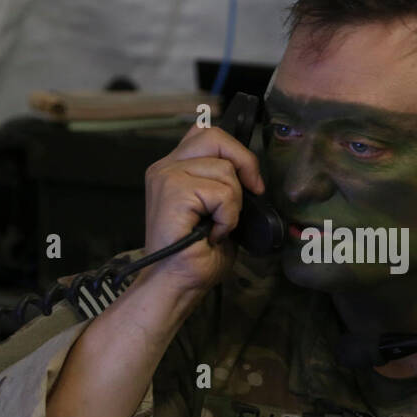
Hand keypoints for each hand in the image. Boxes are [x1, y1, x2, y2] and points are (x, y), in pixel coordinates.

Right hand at [141, 122, 265, 293]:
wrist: (176, 283)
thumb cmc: (195, 255)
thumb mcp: (216, 209)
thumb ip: (223, 182)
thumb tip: (249, 173)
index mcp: (172, 168)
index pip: (206, 133)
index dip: (235, 151)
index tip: (251, 182)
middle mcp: (164, 167)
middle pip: (215, 136)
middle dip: (244, 164)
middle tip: (249, 195)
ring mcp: (166, 176)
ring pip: (225, 169)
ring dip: (233, 204)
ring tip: (216, 226)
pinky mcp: (173, 191)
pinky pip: (222, 192)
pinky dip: (227, 217)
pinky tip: (212, 233)